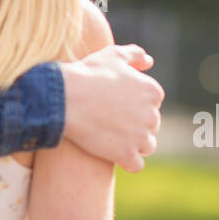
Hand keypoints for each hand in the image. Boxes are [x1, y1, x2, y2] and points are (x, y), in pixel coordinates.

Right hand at [59, 45, 161, 172]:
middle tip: (111, 121)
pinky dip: (126, 161)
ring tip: (112, 138)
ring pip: (146, 146)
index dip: (135, 105)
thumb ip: (134, 55)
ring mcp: (140, 137)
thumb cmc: (87, 74)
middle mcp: (152, 116)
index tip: (117, 105)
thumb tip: (149, 61)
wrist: (65, 99)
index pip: (152, 104)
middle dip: (135, 124)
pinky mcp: (126, 155)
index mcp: (153, 92)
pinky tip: (112, 154)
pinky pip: (136, 164)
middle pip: (150, 125)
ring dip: (134, 144)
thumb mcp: (112, 55)